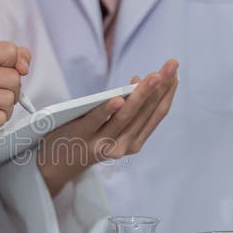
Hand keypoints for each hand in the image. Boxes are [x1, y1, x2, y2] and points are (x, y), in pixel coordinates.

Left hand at [38, 59, 179, 195]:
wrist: (58, 165)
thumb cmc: (87, 140)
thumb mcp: (111, 127)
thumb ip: (126, 108)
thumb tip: (138, 80)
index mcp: (133, 142)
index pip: (156, 115)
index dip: (167, 94)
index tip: (175, 74)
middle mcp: (121, 146)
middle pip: (145, 113)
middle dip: (160, 88)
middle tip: (171, 66)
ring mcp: (101, 143)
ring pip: (125, 117)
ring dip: (141, 95)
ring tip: (153, 76)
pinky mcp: (80, 136)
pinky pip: (96, 121)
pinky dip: (107, 110)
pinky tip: (117, 99)